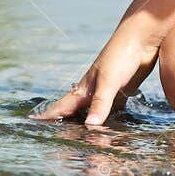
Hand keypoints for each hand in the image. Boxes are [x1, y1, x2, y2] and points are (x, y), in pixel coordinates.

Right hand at [31, 30, 160, 125]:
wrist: (142, 38)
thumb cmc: (121, 55)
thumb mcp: (109, 81)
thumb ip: (100, 103)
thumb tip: (90, 126)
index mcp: (84, 88)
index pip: (62, 106)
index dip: (48, 115)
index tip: (32, 122)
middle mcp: (92, 91)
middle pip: (75, 113)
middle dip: (65, 124)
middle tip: (54, 137)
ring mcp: (107, 91)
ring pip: (93, 112)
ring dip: (87, 124)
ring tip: (79, 137)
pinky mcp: (122, 92)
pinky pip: (113, 110)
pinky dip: (110, 120)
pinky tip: (110, 127)